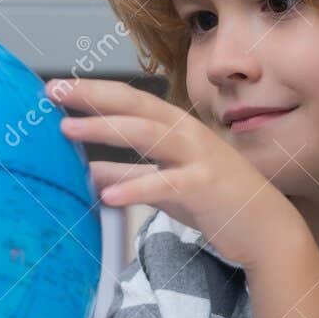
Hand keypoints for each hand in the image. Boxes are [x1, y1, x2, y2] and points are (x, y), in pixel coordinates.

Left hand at [47, 77, 303, 269]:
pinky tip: (105, 195)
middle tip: (53, 90)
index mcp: (175, 128)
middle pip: (135, 106)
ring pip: (147, 134)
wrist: (265, 229)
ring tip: (67, 130)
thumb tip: (88, 172)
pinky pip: (164, 184)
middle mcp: (186, 134)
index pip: (129, 101)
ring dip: (105, 129)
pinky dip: (134, 188)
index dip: (93, 92)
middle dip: (93, 96)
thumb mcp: (164, 185)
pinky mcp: (205, 187)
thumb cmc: (214, 201)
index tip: (55, 88)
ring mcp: (198, 157)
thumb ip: (128, 174)